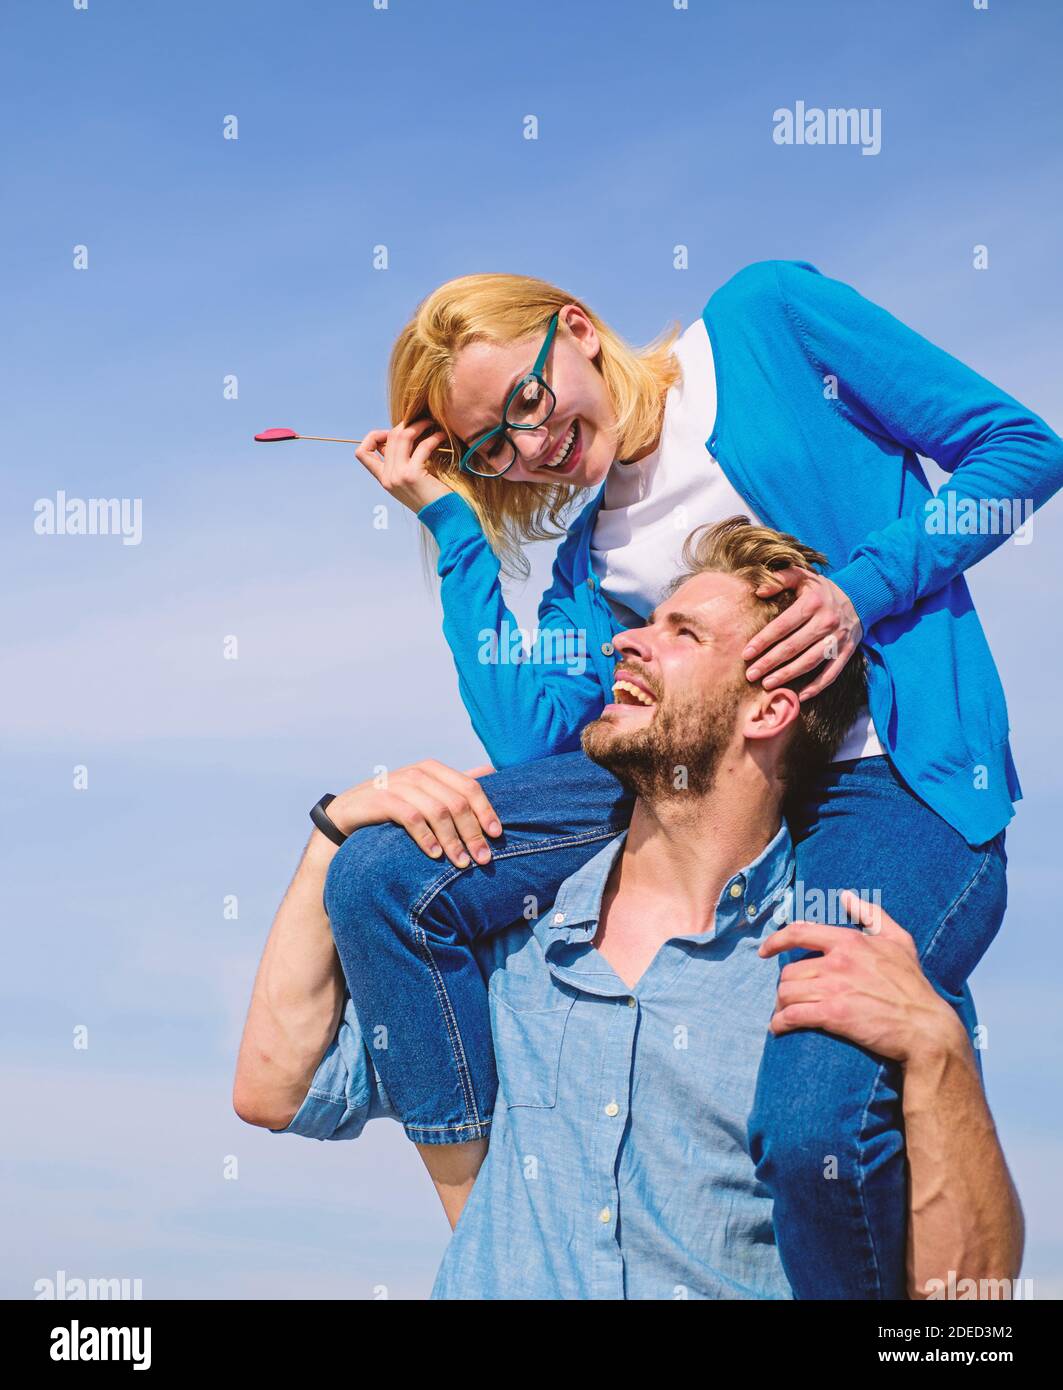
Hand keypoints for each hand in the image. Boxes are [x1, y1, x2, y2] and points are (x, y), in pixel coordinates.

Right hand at [322, 760, 500, 868]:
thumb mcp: (425, 795)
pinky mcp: (379, 800)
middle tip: (483, 859)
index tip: (497, 835)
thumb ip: (454, 786)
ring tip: (461, 863)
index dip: (486, 811)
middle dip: (473, 832)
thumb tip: (492, 770)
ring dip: (453, 840)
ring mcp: (397, 784)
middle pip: (457, 802)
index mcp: (432, 769)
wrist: (346, 816)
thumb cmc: (392, 809)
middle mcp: (417, 773)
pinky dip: (426, 837)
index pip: (469, 787)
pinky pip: (411, 817)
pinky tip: (434, 855)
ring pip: (437, 811)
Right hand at [354, 417, 453, 512]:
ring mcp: (398, 476)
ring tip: (432, 423)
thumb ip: (402, 462)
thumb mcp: (410, 480)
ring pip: (401, 437)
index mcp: (384, 479)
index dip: (373, 437)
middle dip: (405, 424)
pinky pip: (422, 446)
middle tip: (422, 421)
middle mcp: (388, 477)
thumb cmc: (433, 497)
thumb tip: (404, 435)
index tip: (391, 433)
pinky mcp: (413, 475)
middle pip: (388, 438)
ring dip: (418, 425)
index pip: (362, 453)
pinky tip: (442, 436)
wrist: (444, 518)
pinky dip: (433, 437)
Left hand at [742, 567, 861, 699]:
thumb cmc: (821, 590)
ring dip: (788, 675)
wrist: (860, 597)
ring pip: (809, 662)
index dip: (763, 641)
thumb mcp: (803, 576)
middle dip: (769, 662)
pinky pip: (831, 673)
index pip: (783, 626)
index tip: (746, 654)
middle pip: (793, 647)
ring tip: (767, 684)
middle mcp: (826, 622)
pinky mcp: (847, 651)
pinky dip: (817, 687)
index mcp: (812, 603)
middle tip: (751, 675)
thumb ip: (780, 579)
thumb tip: (758, 591)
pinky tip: (800, 695)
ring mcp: (838, 639)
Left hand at [758, 891, 965, 1064]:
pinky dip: (781, 1023)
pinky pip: (793, 1015)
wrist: (926, 1028)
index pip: (800, 932)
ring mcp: (834, 988)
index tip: (764, 951)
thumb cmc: (913, 986)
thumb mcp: (899, 942)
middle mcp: (838, 962)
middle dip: (786, 986)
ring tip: (785, 1014)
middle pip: (789, 971)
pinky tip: (780, 1028)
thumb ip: (872, 915)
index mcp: (849, 942)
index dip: (776, 941)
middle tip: (789, 997)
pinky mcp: (833, 1015)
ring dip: (781, 1005)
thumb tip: (846, 895)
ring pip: (787, 992)